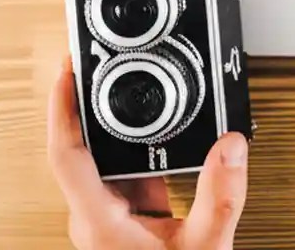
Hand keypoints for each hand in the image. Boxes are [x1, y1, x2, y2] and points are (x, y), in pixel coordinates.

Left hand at [48, 56, 248, 249]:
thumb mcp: (207, 246)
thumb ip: (222, 195)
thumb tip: (231, 145)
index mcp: (100, 223)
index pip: (68, 154)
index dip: (63, 109)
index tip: (68, 71)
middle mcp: (95, 220)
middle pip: (81, 149)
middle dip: (89, 104)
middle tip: (97, 64)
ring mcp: (108, 223)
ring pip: (103, 163)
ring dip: (115, 127)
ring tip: (130, 88)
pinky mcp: (126, 224)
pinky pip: (127, 177)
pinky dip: (141, 151)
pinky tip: (161, 137)